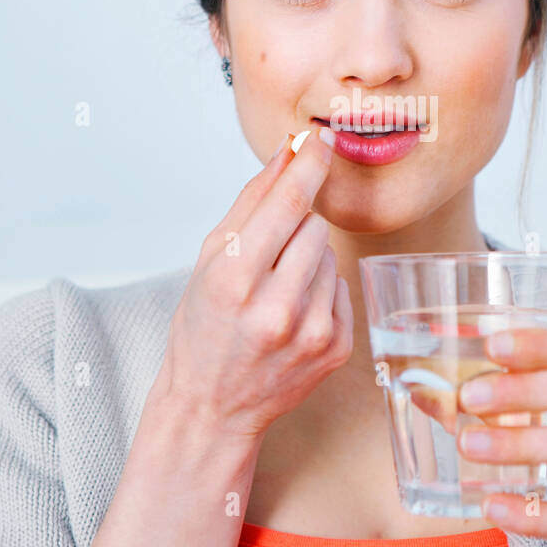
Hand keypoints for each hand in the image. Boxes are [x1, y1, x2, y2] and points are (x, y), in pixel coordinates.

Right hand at [156, 128, 352, 444]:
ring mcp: (311, 333)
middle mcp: (276, 309)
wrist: (213, 407)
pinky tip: (293, 315)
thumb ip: (250, 202)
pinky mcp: (336, 349)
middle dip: (295, 229)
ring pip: (331, 255)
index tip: (323, 139)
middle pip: (315, 227)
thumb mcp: (208, 261)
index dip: (309, 165)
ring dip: (309, 262)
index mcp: (235, 282)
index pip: (287, 205)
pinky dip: (321, 292)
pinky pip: (342, 288)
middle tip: (267, 258)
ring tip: (276, 292)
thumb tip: (289, 151)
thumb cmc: (204, 329)